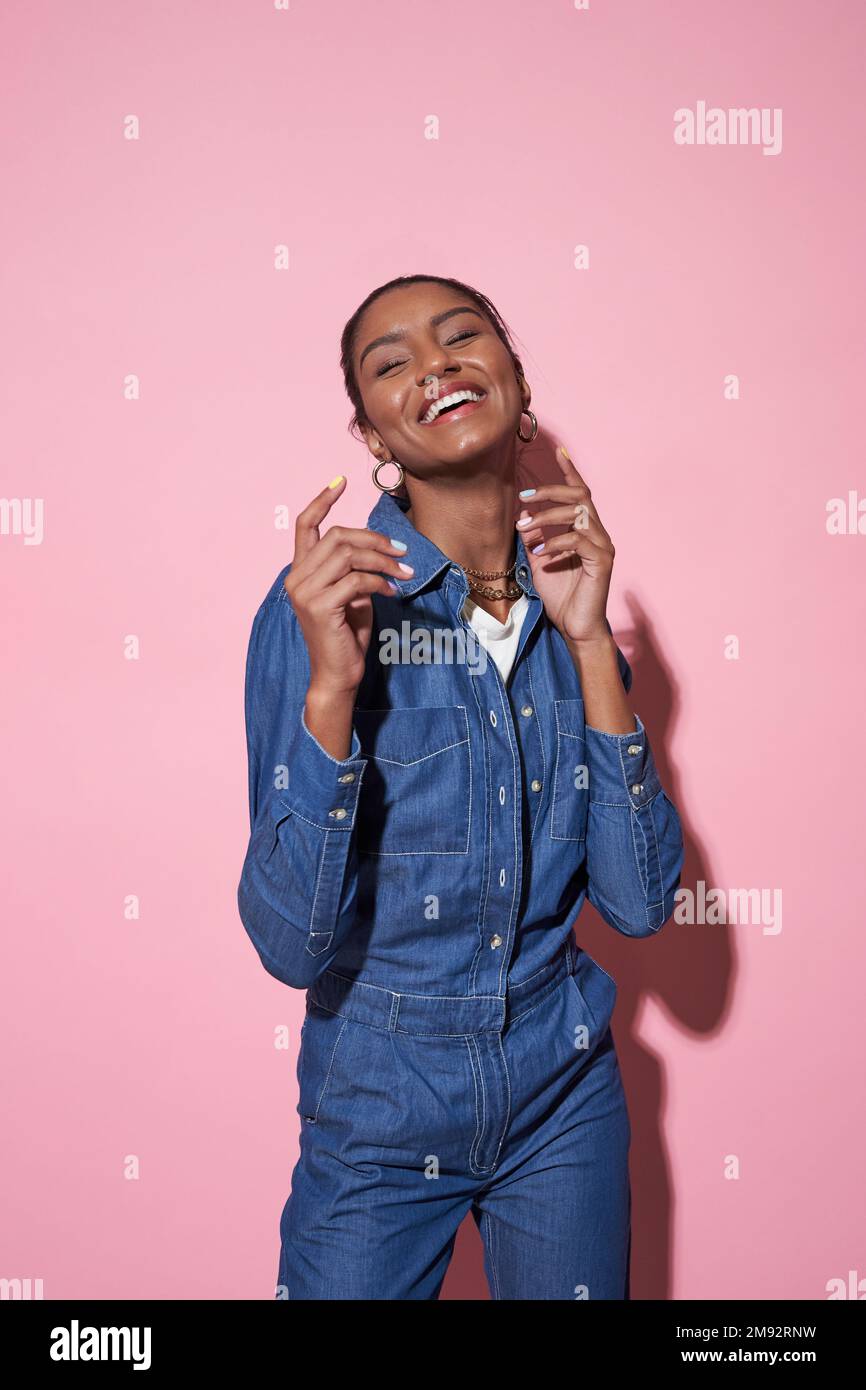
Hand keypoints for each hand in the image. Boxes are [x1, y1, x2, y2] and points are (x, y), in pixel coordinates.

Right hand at [285, 477, 412, 695]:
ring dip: (383, 561)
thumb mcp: (351, 593)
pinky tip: (392, 592)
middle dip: (374, 540)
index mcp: (301, 571)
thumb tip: (378, 546)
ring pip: (348, 555)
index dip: (322, 500)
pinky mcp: (320, 607)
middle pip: (338, 537)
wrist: (339, 674)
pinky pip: (357, 580)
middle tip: (402, 553)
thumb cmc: (347, 634)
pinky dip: (381, 582)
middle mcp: (296, 578)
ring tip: (404, 573)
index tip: (340, 481)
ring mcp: (305, 592)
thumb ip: (354, 568)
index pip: (305, 525)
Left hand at [516, 445, 613, 644]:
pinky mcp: (602, 562)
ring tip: (523, 526)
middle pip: (579, 496)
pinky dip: (555, 543)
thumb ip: (533, 538)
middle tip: (523, 497)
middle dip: (549, 491)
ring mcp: (603, 547)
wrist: (575, 628)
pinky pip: (578, 540)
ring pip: (578, 514)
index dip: (570, 471)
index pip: (579, 493)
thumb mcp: (538, 562)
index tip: (558, 451)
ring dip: (547, 516)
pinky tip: (539, 554)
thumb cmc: (560, 597)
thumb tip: (522, 515)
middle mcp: (597, 534)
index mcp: (585, 531)